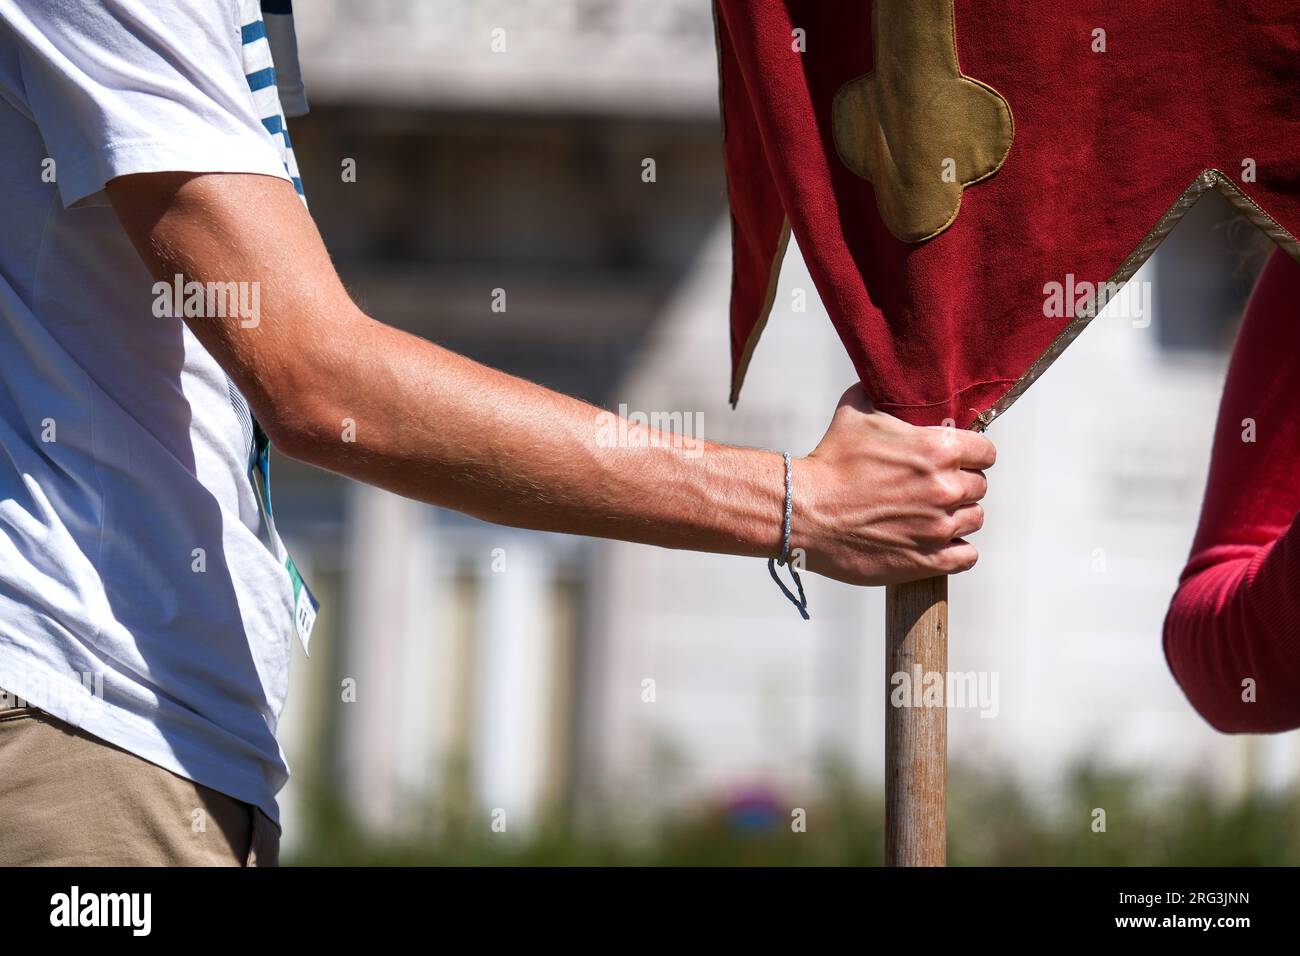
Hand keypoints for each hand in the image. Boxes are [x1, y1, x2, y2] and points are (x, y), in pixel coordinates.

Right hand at [791, 385, 994, 585]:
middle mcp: (946, 488)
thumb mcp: (855, 413)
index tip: (958, 459)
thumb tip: (885, 382)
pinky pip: (967, 556)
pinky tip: (939, 542)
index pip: (986, 452)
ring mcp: (939, 527)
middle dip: (961, 484)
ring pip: (974, 519)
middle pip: (979, 486)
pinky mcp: (928, 559)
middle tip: (935, 487)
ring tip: (933, 514)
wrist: (805, 512)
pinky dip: (957, 550)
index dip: (973, 454)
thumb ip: (880, 394)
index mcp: (938, 449)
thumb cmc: (829, 464)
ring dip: (958, 516)